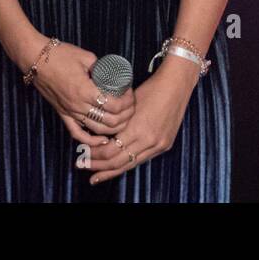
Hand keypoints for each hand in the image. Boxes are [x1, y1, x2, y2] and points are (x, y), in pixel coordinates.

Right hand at [23, 40, 135, 147]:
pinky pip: (77, 134)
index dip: (127, 102)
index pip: (114, 105)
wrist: (36, 59)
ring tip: (124, 120)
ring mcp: (70, 112)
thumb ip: (102, 68)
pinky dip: (91, 141)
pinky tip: (103, 140)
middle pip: (109, 121)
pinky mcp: (63, 114)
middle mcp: (78, 105)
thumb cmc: (61, 54)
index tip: (130, 93)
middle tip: (131, 106)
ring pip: (97, 130)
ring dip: (114, 128)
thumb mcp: (87, 57)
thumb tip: (116, 75)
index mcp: (85, 90)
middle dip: (125, 116)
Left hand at [82, 56, 198, 185]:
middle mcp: (149, 140)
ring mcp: (159, 144)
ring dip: (111, 170)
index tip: (81, 155)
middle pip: (118, 162)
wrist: (176, 84)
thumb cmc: (151, 89)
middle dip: (98, 167)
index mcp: (137, 128)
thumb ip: (117, 124)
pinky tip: (117, 166)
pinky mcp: (165, 145)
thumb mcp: (129, 106)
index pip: (110, 151)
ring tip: (97, 175)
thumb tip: (101, 138)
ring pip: (130, 164)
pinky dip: (127, 163)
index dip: (94, 155)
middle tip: (82, 166)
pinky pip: (142, 159)